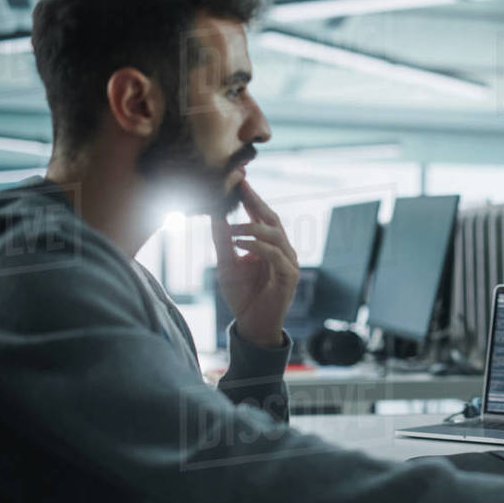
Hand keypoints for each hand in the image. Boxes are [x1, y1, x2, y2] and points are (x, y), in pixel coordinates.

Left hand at [211, 180, 298, 348]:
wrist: (253, 325)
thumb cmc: (243, 295)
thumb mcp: (226, 263)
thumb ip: (222, 240)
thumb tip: (213, 214)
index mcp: (269, 244)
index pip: (261, 214)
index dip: (251, 196)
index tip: (238, 177)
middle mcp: (282, 249)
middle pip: (272, 218)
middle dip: (255, 201)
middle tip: (239, 185)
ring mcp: (289, 262)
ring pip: (275, 234)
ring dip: (251, 228)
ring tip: (230, 230)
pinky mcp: (290, 277)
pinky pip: (275, 255)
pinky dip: (257, 247)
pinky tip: (239, 245)